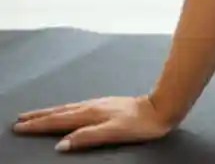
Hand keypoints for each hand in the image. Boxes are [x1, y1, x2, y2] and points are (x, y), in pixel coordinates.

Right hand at [12, 95, 171, 152]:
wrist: (161, 107)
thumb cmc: (140, 124)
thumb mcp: (113, 133)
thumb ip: (87, 137)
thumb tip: (61, 144)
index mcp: (90, 114)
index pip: (58, 121)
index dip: (38, 125)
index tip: (19, 127)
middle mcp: (91, 106)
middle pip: (59, 112)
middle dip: (38, 117)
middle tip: (19, 119)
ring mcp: (99, 103)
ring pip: (68, 108)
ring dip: (50, 112)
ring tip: (36, 114)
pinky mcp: (107, 103)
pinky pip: (77, 106)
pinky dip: (65, 109)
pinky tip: (67, 111)